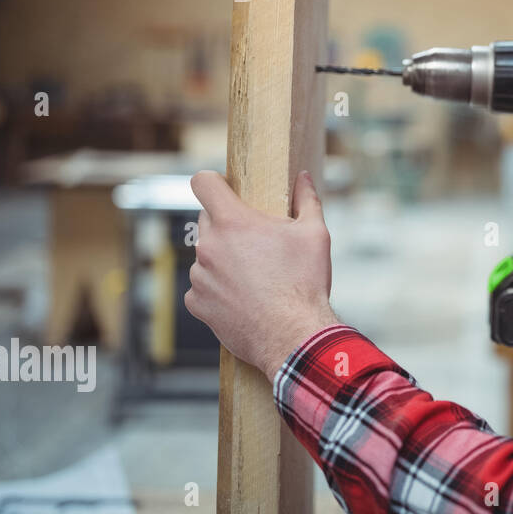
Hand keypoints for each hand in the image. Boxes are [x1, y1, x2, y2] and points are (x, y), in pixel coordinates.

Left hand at [186, 169, 337, 378]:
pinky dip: (218, 289)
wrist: (293, 335)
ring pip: (206, 256)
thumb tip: (304, 178)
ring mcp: (200, 276)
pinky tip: (244, 297)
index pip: (203, 183)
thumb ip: (307, 200)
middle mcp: (209, 245)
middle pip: (207, 219)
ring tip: (255, 276)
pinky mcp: (197, 303)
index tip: (224, 188)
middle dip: (228, 224)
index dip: (213, 181)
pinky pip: (202, 287)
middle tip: (256, 240)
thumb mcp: (315, 234)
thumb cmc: (305, 283)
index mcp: (234, 222)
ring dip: (223, 259)